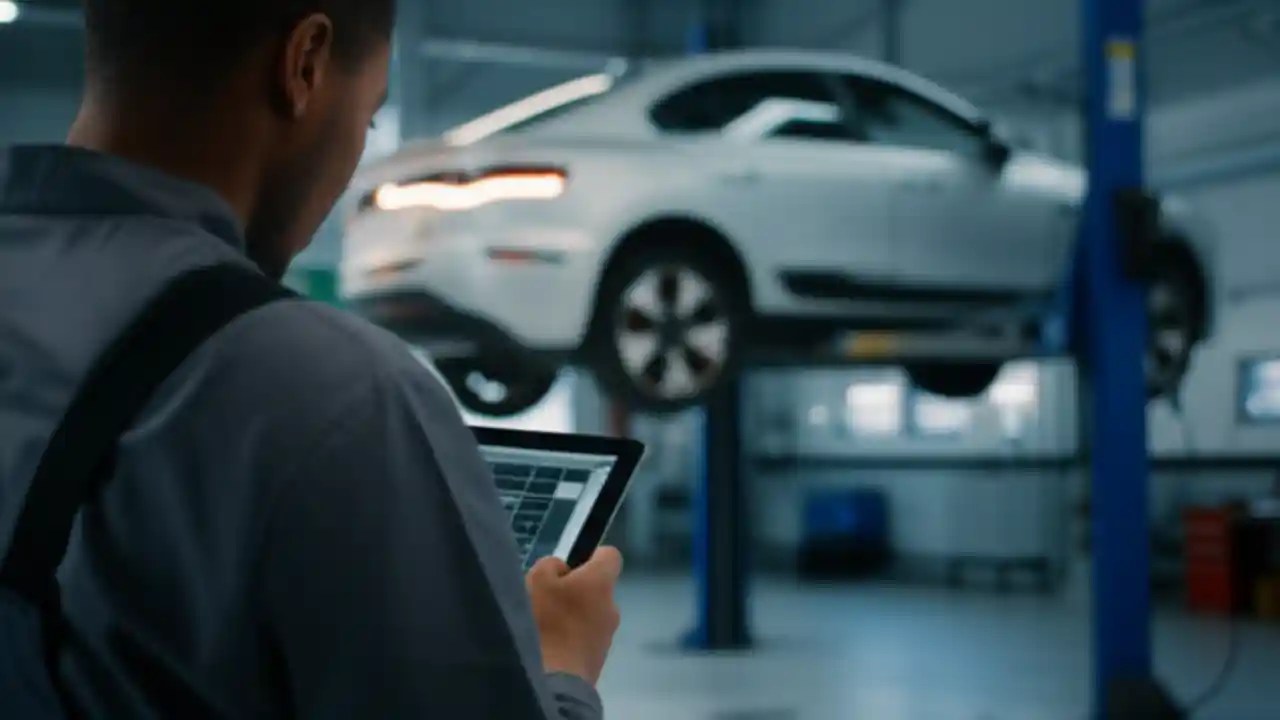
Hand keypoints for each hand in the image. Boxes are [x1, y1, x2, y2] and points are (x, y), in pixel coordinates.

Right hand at [526, 547, 622, 685]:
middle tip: (545, 600)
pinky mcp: (597, 662)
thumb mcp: (537, 579)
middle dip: (575, 592)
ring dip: (571, 619)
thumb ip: (551, 566)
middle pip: (596, 590)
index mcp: (601, 583)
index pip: (610, 556)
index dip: (591, 556)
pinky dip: (568, 641)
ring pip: (589, 617)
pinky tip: (548, 649)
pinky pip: (583, 641)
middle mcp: (611, 608)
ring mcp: (606, 637)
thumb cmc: (544, 622)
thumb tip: (562, 571)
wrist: (553, 682)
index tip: (570, 566)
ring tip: (543, 629)